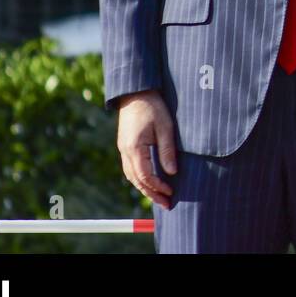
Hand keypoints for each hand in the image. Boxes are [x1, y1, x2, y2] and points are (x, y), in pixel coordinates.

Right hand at [116, 90, 176, 207]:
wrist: (136, 92)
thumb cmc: (153, 107)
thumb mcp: (165, 127)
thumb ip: (167, 151)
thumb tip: (172, 172)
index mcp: (134, 148)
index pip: (145, 175)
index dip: (158, 186)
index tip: (171, 192)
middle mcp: (125, 151)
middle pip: (136, 180)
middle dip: (151, 193)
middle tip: (166, 204)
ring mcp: (123, 149)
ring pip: (132, 176)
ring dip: (144, 188)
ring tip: (159, 197)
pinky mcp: (125, 145)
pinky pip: (130, 168)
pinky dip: (140, 178)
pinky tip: (149, 181)